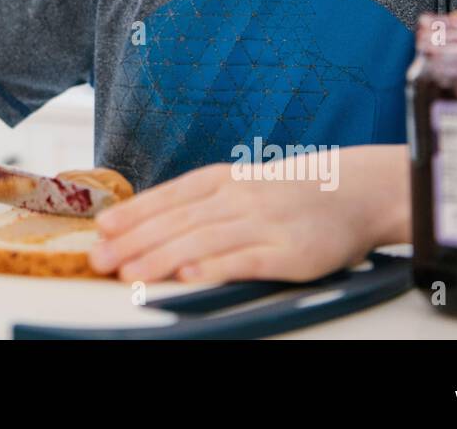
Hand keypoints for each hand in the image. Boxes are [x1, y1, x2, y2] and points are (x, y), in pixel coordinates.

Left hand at [88, 145, 408, 283]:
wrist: (356, 190)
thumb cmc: (289, 193)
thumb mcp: (239, 185)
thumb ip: (197, 202)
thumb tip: (143, 222)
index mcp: (222, 179)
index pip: (168, 196)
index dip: (133, 213)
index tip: (102, 230)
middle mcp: (238, 197)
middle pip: (178, 221)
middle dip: (135, 242)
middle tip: (100, 260)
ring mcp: (264, 223)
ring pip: (204, 241)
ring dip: (162, 258)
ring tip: (131, 275)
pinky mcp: (290, 251)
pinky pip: (247, 260)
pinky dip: (217, 268)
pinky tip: (192, 276)